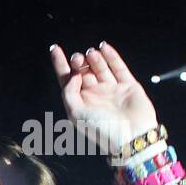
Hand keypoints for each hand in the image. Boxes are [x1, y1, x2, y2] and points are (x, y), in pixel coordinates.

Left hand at [49, 41, 157, 156]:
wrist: (131, 136)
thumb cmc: (101, 129)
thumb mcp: (76, 113)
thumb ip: (69, 93)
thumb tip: (74, 75)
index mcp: (80, 102)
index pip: (66, 79)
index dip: (60, 64)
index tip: (54, 48)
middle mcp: (94, 95)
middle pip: (83, 72)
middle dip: (78, 62)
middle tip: (77, 58)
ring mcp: (111, 90)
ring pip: (100, 68)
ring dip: (94, 59)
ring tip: (90, 53)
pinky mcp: (128, 86)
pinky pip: (119, 68)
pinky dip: (112, 57)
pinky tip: (104, 47)